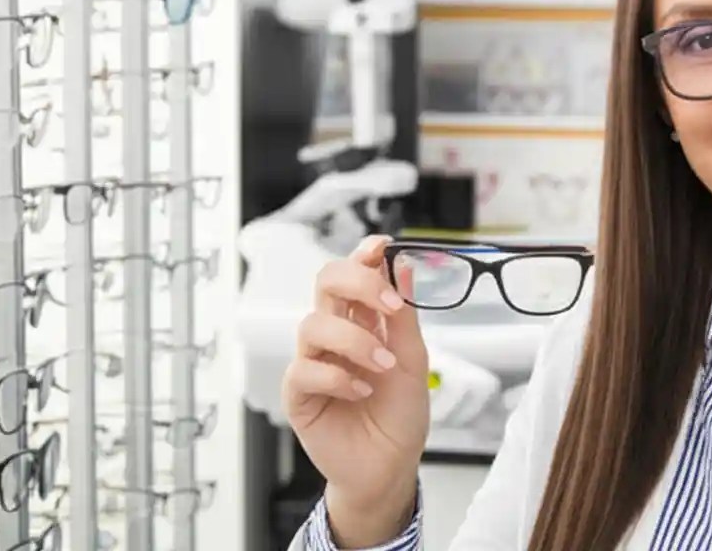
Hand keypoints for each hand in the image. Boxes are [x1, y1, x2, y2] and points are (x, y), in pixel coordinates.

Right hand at [283, 235, 429, 544]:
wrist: (390, 465)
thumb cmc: (399, 414)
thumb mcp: (414, 360)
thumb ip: (405, 316)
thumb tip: (404, 265)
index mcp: (363, 320)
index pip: (354, 273)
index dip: (363, 254)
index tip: (383, 246)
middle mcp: (335, 334)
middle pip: (326, 283)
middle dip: (356, 282)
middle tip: (389, 305)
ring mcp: (314, 361)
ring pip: (313, 324)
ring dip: (355, 342)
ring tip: (383, 366)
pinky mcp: (298, 393)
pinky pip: (304, 369)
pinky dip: (337, 376)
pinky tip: (360, 391)